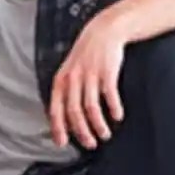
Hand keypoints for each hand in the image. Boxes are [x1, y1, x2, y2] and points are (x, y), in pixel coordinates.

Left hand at [49, 15, 127, 148]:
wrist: (104, 31)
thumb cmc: (87, 54)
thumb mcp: (70, 70)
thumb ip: (68, 91)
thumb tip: (67, 116)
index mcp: (62, 80)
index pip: (56, 109)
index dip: (58, 128)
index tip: (63, 143)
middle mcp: (74, 78)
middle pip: (74, 111)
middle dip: (81, 131)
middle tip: (90, 143)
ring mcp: (90, 75)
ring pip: (91, 107)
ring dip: (98, 125)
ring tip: (105, 135)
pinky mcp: (107, 72)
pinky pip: (109, 95)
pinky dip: (114, 108)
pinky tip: (118, 116)